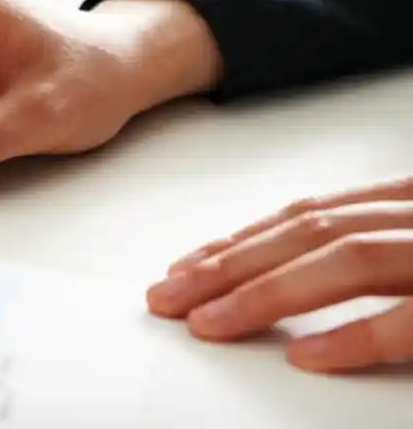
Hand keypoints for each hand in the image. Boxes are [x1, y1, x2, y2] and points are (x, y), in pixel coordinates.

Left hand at [148, 178, 412, 372]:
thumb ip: (377, 251)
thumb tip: (298, 270)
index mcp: (411, 200)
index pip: (311, 216)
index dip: (243, 241)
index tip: (185, 268)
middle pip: (312, 234)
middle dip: (230, 265)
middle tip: (168, 296)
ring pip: (348, 260)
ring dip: (266, 292)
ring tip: (207, 323)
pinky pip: (412, 317)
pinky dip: (354, 334)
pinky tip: (303, 355)